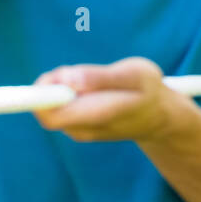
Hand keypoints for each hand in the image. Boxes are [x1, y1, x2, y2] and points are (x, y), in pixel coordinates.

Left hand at [33, 57, 174, 142]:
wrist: (160, 118)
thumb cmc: (149, 91)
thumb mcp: (134, 74)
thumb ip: (99, 77)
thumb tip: (66, 78)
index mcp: (94, 116)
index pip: (48, 115)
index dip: (40, 94)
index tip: (52, 77)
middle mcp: (81, 128)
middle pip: (47, 106)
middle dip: (55, 82)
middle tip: (79, 71)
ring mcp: (78, 130)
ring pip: (54, 104)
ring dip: (65, 86)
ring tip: (95, 80)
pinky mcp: (78, 127)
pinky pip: (62, 106)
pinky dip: (71, 93)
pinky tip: (95, 90)